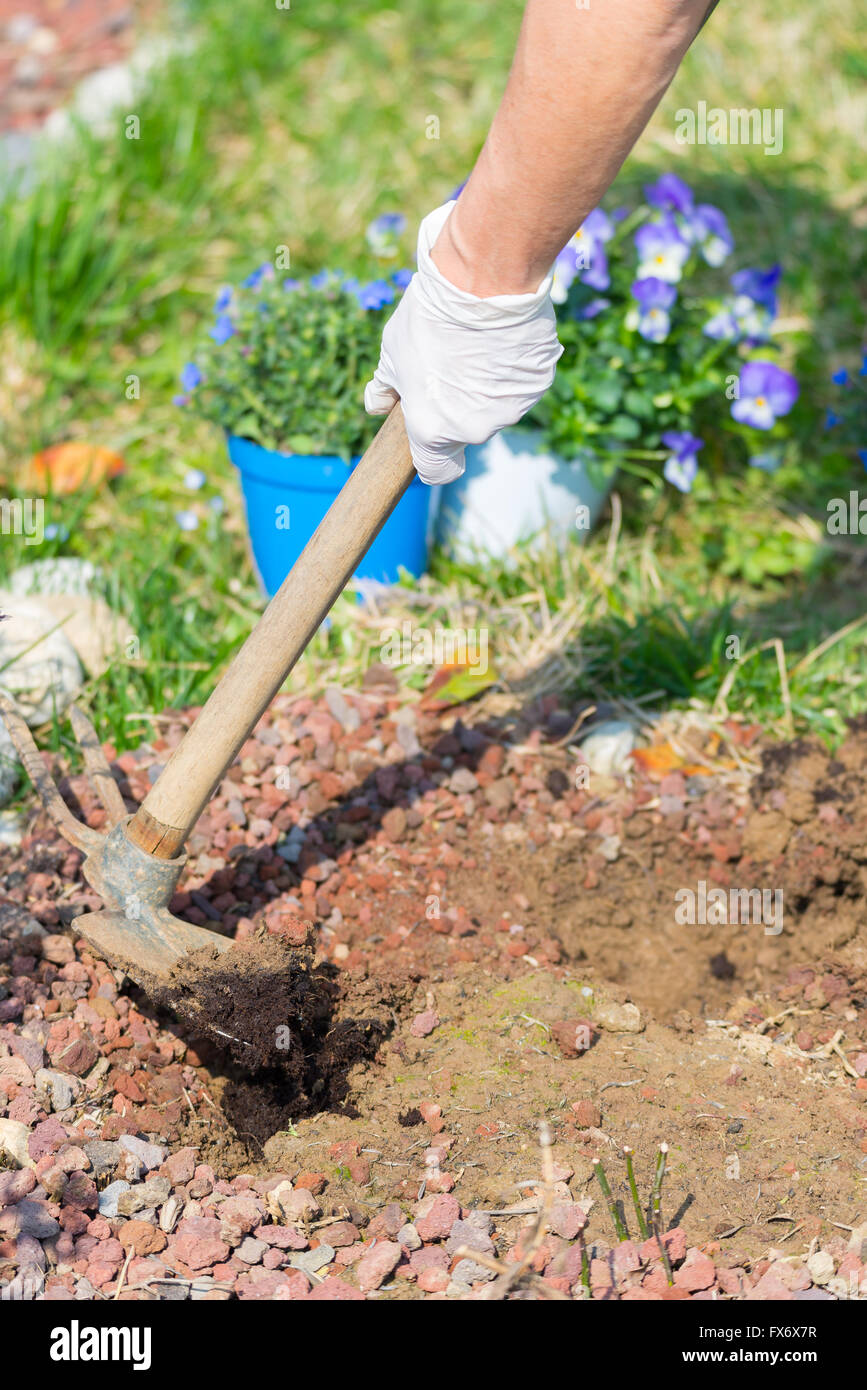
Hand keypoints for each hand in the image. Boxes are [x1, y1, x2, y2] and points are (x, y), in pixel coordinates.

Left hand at [364, 202, 561, 484]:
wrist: (482, 280)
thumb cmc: (428, 318)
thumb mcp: (392, 352)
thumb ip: (385, 387)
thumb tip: (378, 404)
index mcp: (432, 430)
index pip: (437, 471)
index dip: (432, 457)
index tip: (430, 436)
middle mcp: (474, 430)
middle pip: (466, 432)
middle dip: (458, 407)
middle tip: (452, 365)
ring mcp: (510, 410)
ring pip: (496, 408)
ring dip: (488, 387)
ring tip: (479, 345)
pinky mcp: (538, 385)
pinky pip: (522, 385)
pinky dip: (513, 369)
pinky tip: (504, 339)